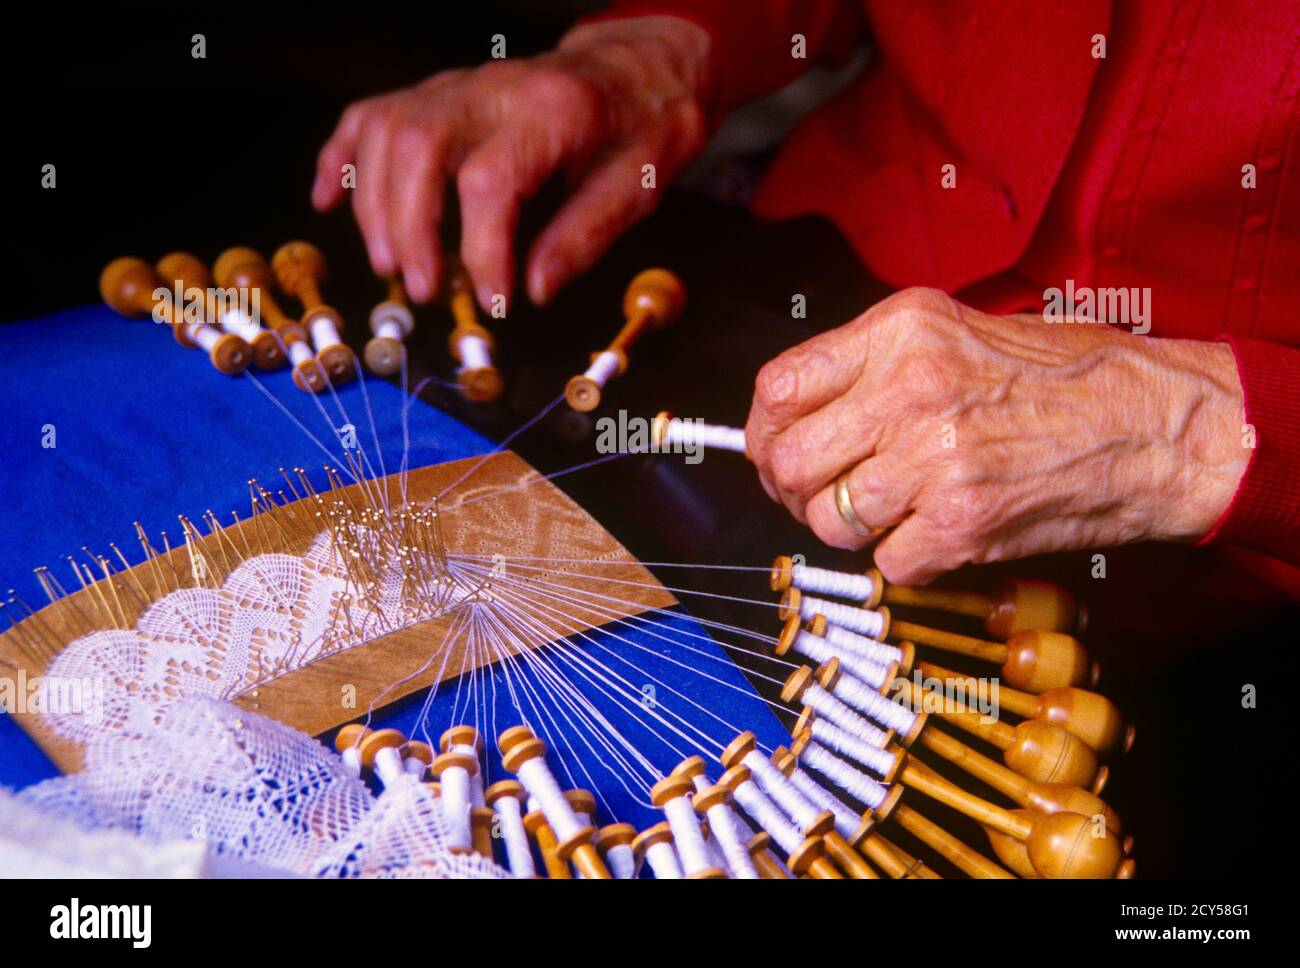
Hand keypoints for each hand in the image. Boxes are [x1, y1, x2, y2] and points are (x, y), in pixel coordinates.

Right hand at [312, 16, 711, 307]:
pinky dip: (342, 158)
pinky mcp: (438, 93)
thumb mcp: (639, 186)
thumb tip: (531, 290)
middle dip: (409, 228)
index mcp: (554, 112)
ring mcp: (458, 86)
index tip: (493, 300)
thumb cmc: (642, 127)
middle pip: (419, 146)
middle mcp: (494, 90)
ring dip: (374, 205)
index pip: (492, 181)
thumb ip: (583, 237)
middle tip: (424, 290)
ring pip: (386, 130)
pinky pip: (371, 114)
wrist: (641, 67)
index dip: (482, 251)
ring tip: (392, 268)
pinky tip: (328, 201)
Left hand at [745, 288, 1249, 584]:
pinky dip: (904, 560)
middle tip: (821, 496)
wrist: (1154, 423)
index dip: (762, 432)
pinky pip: (886, 563)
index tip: (773, 450)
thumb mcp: (954, 331)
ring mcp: (934, 458)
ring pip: (828, 521)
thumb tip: (795, 414)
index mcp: (900, 331)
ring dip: (850, 529)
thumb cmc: (1061, 377)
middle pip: (787, 462)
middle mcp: (908, 389)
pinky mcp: (961, 521)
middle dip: (792, 491)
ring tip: (893, 512)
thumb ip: (870, 365)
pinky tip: (939, 532)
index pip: (778, 387)